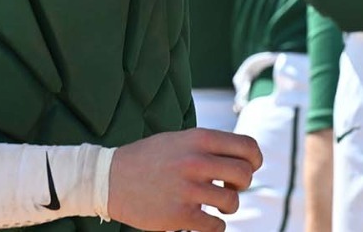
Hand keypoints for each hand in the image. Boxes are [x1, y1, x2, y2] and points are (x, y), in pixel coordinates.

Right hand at [108, 128, 261, 231]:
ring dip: (228, 207)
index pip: (248, 147)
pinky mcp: (179, 215)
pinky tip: (203, 220)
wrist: (108, 179)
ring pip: (232, 202)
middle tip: (228, 188)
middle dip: (241, 185)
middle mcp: (196, 161)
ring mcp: (187, 189)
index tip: (248, 169)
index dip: (254, 161)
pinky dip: (215, 226)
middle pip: (245, 175)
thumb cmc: (148, 159)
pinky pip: (216, 226)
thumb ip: (208, 146)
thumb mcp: (179, 140)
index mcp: (198, 139)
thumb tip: (245, 158)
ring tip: (215, 205)